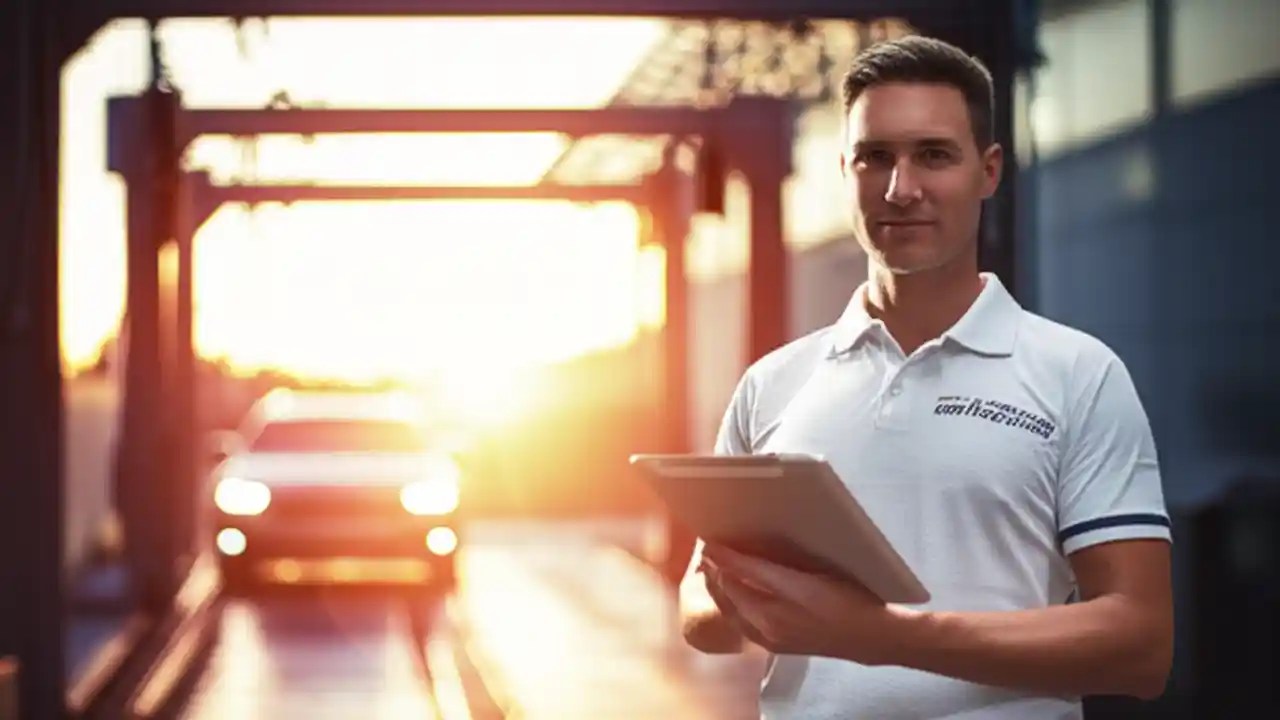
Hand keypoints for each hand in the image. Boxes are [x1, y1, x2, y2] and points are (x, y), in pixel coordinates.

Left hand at [701, 543, 911, 664]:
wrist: (871, 638)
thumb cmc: (849, 599)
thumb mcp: (813, 575)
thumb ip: (772, 565)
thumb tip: (742, 551)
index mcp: (776, 606)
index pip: (738, 573)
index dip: (721, 555)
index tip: (708, 540)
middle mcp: (767, 626)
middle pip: (727, 594)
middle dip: (714, 572)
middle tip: (706, 552)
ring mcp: (770, 639)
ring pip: (731, 612)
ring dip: (719, 590)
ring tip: (714, 570)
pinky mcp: (776, 646)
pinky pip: (741, 625)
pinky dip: (732, 607)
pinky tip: (735, 596)